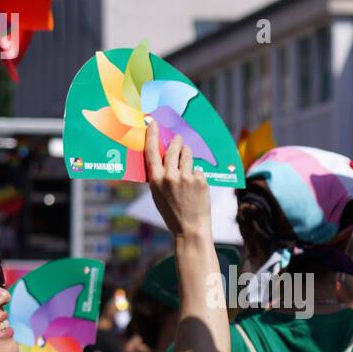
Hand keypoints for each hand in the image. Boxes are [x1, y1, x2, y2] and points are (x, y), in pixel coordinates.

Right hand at [144, 119, 210, 242]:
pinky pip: (198, 169)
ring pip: (188, 155)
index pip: (151, 151)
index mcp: (156, 180)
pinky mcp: (200, 181)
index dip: (151, 135)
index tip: (153, 122)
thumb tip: (164, 156)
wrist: (190, 229)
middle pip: (173, 149)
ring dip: (188, 154)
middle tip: (178, 138)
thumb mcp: (158, 194)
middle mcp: (170, 176)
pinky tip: (196, 186)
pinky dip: (198, 174)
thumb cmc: (172, 212)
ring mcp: (186, 178)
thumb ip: (160, 176)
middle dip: (176, 141)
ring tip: (188, 164)